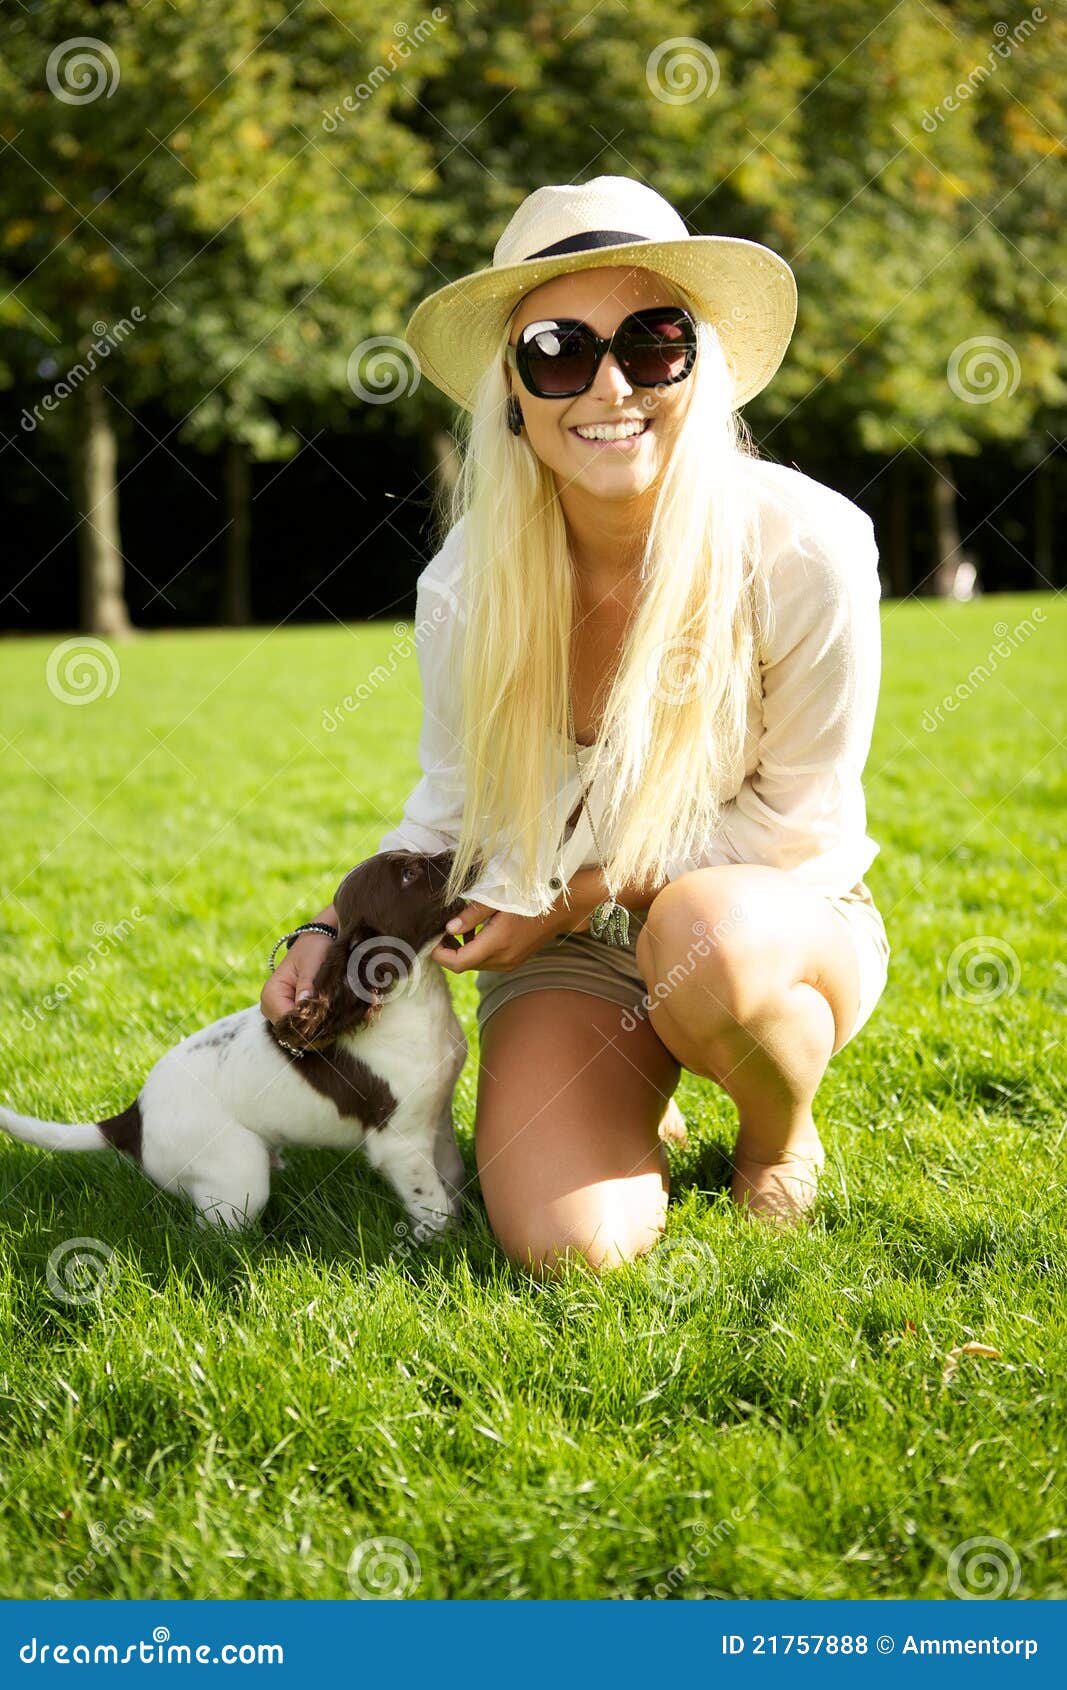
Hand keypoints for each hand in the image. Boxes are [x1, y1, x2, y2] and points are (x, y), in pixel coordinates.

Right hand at [260, 907, 335, 1023]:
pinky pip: (297, 1024)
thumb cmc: (313, 950)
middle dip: (308, 1026)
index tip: (324, 1018)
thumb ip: (307, 985)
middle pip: (288, 1029)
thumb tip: (303, 1006)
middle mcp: (269, 1004)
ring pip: (293, 1029)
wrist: (315, 941)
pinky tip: (323, 1016)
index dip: (304, 1022)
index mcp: (271, 992)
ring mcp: (276, 1010)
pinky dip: (309, 1023)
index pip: (285, 1020)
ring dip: (310, 1026)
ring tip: (328, 1015)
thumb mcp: (312, 965)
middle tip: (330, 1018)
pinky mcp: (286, 1010)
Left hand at [429, 891, 589, 974]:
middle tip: (439, 929)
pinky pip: (489, 960)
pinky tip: (475, 931)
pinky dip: (477, 949)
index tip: (431, 938)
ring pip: (476, 964)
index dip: (439, 953)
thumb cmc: (533, 893)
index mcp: (498, 943)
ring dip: (462, 950)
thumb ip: (472, 914)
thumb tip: (448, 927)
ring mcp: (511, 961)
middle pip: (465, 965)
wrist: (567, 903)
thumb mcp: (499, 898)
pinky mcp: (516, 959)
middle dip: (448, 951)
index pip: (458, 962)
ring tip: (455, 928)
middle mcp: (504, 958)